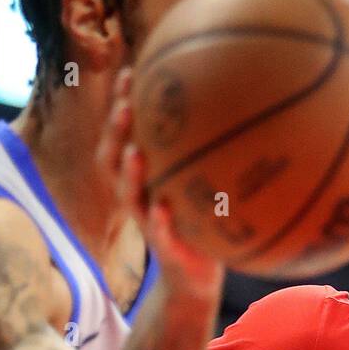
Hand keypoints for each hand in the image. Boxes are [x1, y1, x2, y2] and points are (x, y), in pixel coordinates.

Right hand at [98, 69, 224, 303]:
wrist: (198, 277)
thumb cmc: (200, 222)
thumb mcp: (201, 183)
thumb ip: (205, 151)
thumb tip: (235, 102)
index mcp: (143, 177)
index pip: (122, 135)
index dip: (120, 105)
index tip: (131, 72)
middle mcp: (138, 196)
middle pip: (113, 159)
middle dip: (116, 132)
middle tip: (125, 105)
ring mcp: (148, 223)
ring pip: (128, 196)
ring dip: (129, 174)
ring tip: (135, 153)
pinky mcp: (166, 251)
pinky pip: (159, 235)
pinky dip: (159, 222)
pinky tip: (163, 208)